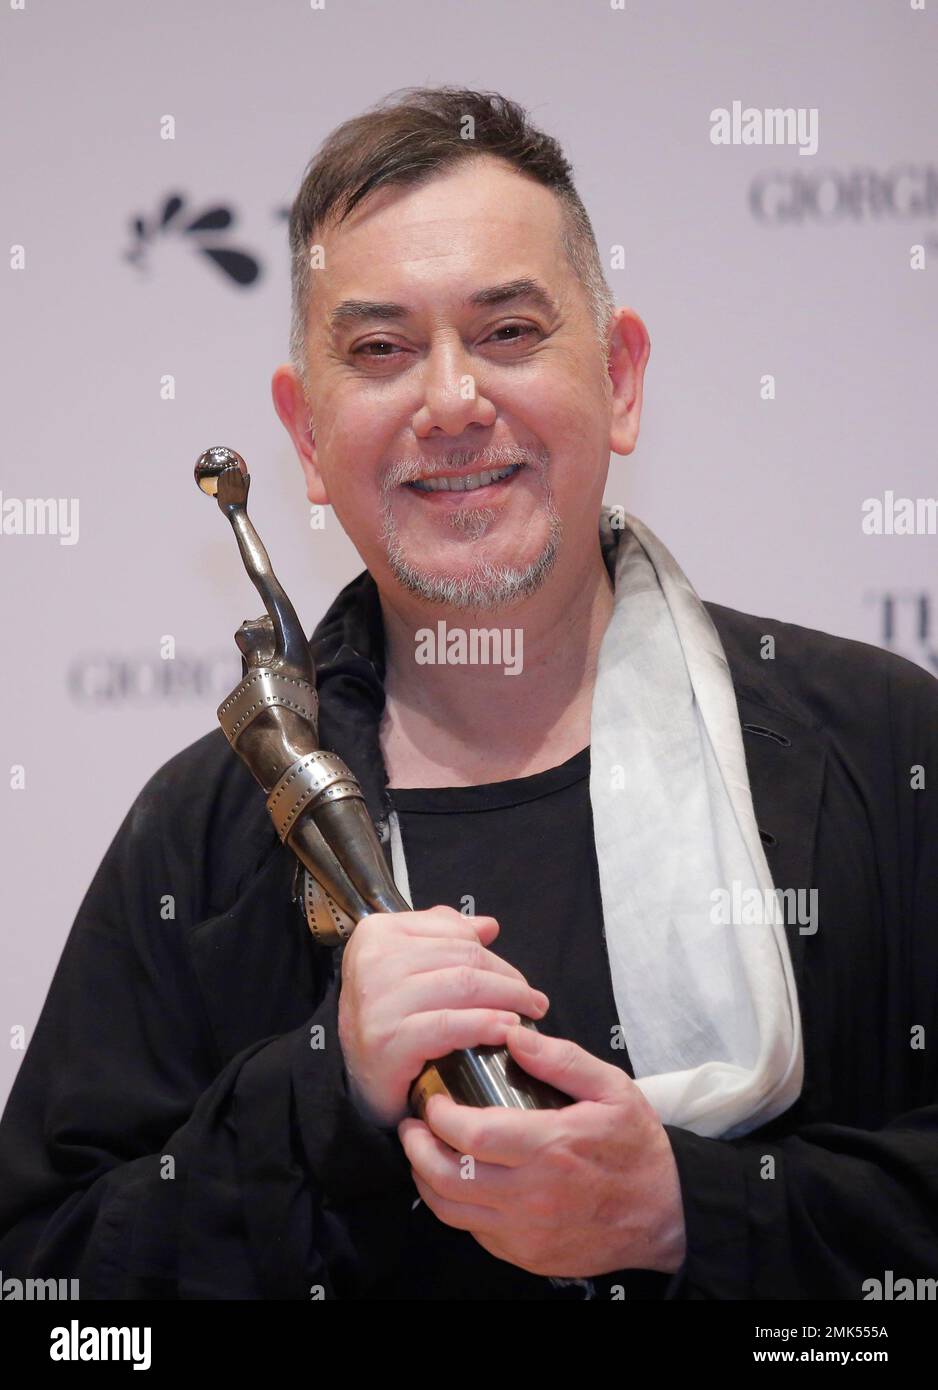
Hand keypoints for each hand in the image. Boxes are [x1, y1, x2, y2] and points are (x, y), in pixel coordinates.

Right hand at [337, 907, 549, 1128]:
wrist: (359, 1079)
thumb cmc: (389, 1020)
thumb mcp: (409, 969)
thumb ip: (444, 939)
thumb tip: (488, 925)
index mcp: (378, 933)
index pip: (454, 933)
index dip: (493, 954)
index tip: (516, 977)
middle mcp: (374, 960)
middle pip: (464, 957)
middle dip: (508, 979)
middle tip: (533, 1000)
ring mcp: (379, 999)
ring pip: (464, 986)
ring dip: (507, 1000)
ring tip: (528, 1015)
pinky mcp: (387, 1039)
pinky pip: (451, 1025)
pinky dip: (486, 1025)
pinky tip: (508, 1031)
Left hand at [398, 1023, 686, 1277]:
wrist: (666, 1216)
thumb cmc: (637, 1148)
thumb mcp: (612, 1089)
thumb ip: (562, 1060)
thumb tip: (513, 1036)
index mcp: (551, 1148)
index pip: (472, 1134)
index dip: (439, 1116)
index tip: (432, 1100)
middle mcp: (532, 1196)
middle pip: (447, 1177)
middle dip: (417, 1148)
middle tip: (412, 1126)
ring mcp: (526, 1232)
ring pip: (451, 1210)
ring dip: (426, 1178)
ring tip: (424, 1151)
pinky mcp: (526, 1255)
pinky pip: (473, 1232)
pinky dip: (455, 1206)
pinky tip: (457, 1182)